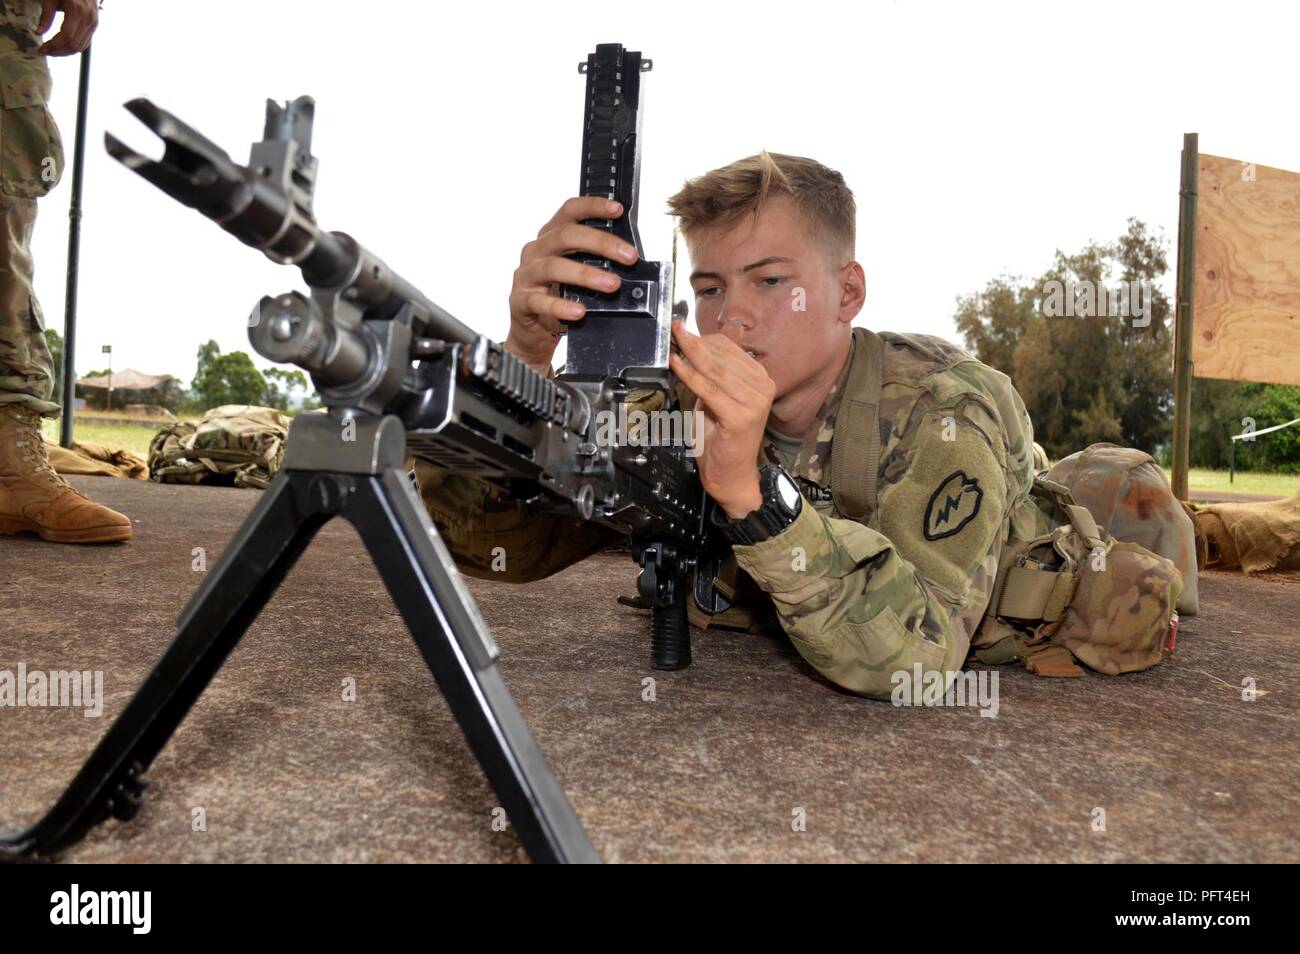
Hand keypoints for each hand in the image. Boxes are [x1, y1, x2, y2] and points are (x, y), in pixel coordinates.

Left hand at [38, 0, 97, 55]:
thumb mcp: (52, 0)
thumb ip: (46, 16)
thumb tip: (38, 33)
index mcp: (77, 11)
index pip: (66, 36)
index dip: (53, 45)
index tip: (42, 48)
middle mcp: (88, 20)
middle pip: (73, 44)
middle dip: (58, 51)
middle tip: (45, 51)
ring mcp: (93, 24)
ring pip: (80, 47)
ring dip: (65, 52)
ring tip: (52, 51)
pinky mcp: (94, 27)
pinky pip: (84, 43)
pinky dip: (73, 48)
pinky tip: (62, 47)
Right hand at [505, 196, 639, 375]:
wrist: (533, 332)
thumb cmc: (557, 297)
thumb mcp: (577, 275)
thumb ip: (595, 262)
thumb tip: (629, 260)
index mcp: (550, 238)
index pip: (569, 212)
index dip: (592, 206)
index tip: (617, 210)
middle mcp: (536, 251)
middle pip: (565, 236)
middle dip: (600, 243)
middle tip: (628, 256)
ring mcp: (526, 276)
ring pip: (553, 267)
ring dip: (586, 274)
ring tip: (611, 284)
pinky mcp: (520, 301)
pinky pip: (539, 302)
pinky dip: (561, 306)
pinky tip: (579, 311)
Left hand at [669, 321, 773, 517]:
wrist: (731, 474)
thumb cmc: (721, 437)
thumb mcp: (716, 397)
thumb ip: (711, 373)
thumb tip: (693, 344)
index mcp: (760, 379)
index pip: (729, 349)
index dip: (702, 338)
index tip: (681, 329)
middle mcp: (763, 387)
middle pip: (721, 356)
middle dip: (693, 343)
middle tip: (672, 330)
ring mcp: (755, 401)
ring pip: (714, 371)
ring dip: (689, 355)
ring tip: (672, 344)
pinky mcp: (741, 416)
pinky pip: (708, 390)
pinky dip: (689, 376)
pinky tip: (676, 365)